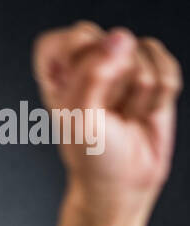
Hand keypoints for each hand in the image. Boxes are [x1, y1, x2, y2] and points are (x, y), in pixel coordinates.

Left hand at [32, 22, 181, 222]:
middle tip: (106, 112)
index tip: (83, 91)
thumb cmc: (93, 158)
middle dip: (115, 82)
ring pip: (142, 55)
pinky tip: (144, 114)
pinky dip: (159, 98)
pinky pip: (166, 67)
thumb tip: (119, 39)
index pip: (73, 37)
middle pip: (113, 41)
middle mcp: (92, 61)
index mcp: (61, 69)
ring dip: (138, 96)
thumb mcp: (79, 120)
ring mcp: (125, 64)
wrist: (123, 184)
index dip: (84, 59)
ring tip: (125, 118)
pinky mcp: (154, 72)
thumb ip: (91, 74)